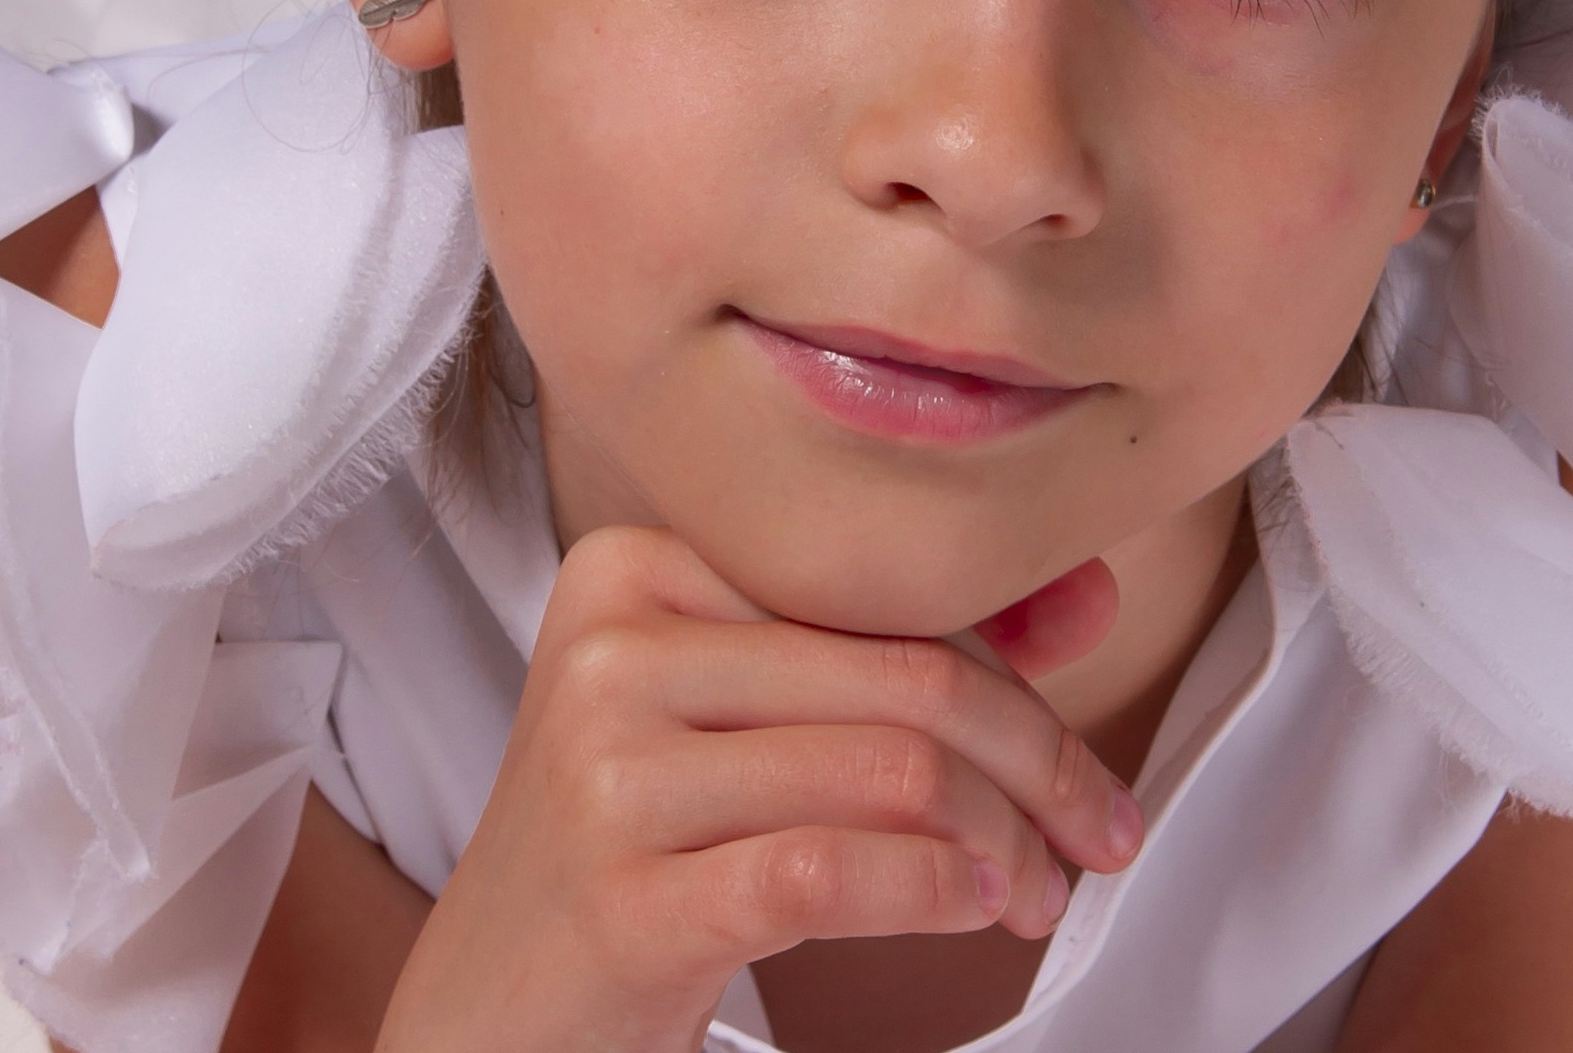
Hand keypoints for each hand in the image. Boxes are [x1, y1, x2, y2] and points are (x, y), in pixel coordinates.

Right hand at [373, 526, 1140, 1052]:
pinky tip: (967, 906)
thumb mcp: (742, 723)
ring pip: (884, 771)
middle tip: (1092, 831)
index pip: (879, 594)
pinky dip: (929, 890)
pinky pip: (824, 869)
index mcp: (639, 565)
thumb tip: (1083, 602)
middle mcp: (614, 644)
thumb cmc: (629, 855)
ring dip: (997, 843)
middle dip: (1034, 763)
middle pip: (900, 677)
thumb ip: (888, 652)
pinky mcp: (621, 894)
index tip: (1081, 750)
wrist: (480, 1015)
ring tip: (1028, 887)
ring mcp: (605, 768)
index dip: (1011, 674)